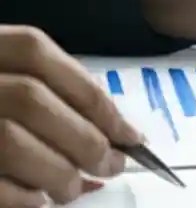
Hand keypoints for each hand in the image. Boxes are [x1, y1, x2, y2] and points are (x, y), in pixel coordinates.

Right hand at [0, 26, 139, 206]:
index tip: (129, 132)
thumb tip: (111, 134)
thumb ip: (42, 93)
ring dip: (54, 170)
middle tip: (111, 165)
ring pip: (7, 139)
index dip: (90, 96)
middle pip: (29, 99)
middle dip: (82, 137)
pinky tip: (37, 202)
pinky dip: (18, 195)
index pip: (37, 56)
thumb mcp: (0, 78)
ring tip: (75, 187)